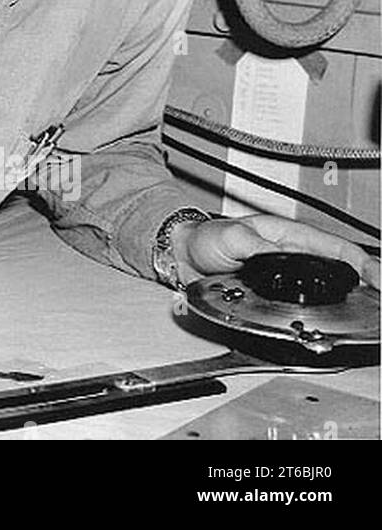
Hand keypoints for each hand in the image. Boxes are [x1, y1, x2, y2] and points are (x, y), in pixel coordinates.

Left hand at [174, 214, 379, 289]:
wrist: (185, 253)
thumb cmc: (206, 239)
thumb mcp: (232, 238)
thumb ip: (256, 248)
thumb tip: (280, 257)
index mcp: (288, 234)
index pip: (338, 248)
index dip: (365, 264)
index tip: (380, 281)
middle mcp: (293, 251)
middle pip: (343, 266)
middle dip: (369, 282)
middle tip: (380, 300)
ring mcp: (289, 270)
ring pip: (332, 282)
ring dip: (354, 294)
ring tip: (371, 306)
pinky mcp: (278, 287)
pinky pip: (311, 295)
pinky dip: (330, 302)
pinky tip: (340, 312)